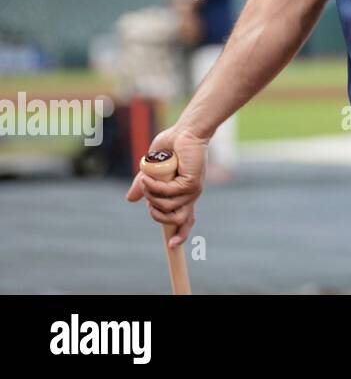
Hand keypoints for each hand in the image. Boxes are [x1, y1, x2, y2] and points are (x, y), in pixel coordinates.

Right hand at [126, 124, 208, 248]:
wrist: (185, 132)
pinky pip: (168, 193)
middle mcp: (190, 195)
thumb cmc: (170, 148)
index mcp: (184, 195)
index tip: (173, 246)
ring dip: (152, 196)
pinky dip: (154, 187)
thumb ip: (144, 184)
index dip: (181, 234)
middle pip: (174, 220)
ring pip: (168, 208)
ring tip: (146, 179)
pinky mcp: (191, 183)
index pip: (186, 220)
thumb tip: (130, 199)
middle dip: (154, 212)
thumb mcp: (152, 170)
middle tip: (147, 192)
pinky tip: (149, 176)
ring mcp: (192, 190)